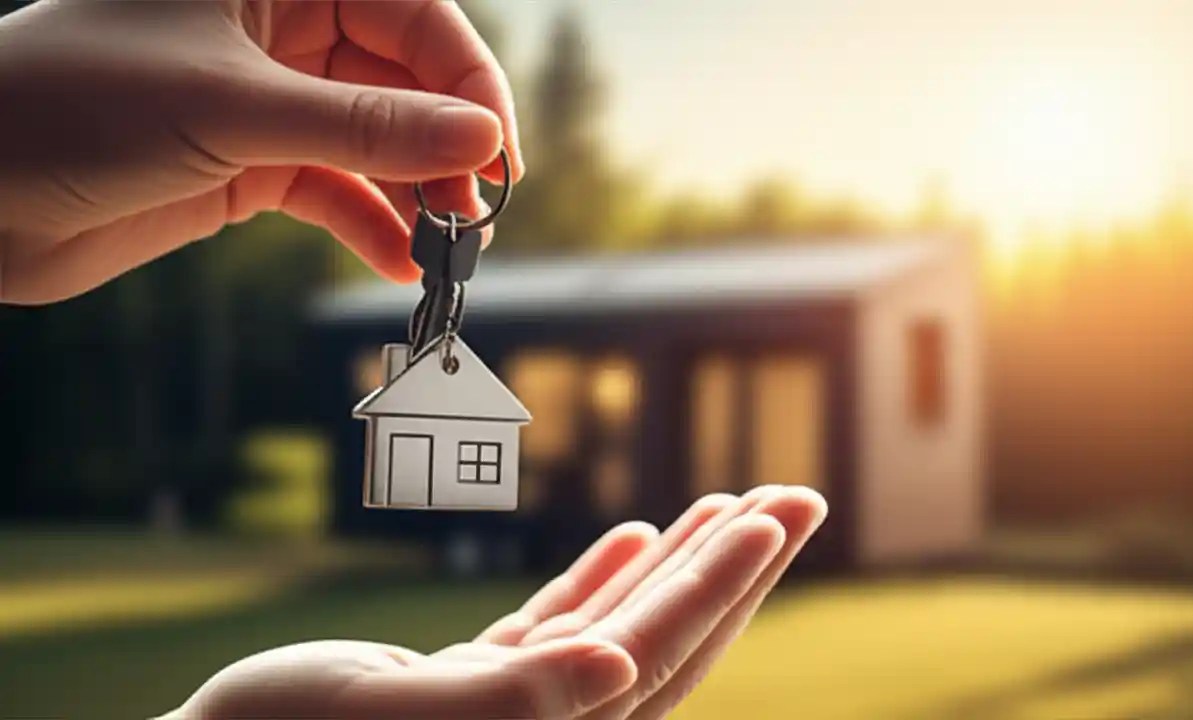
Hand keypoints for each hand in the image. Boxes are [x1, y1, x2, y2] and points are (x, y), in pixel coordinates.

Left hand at [0, 0, 521, 304]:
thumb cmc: (75, 107)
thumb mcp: (236, 110)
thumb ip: (367, 127)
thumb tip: (482, 139)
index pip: (413, 14)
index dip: (467, 81)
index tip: (497, 153)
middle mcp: (282, 31)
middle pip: (406, 83)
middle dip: (447, 150)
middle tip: (477, 218)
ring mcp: (271, 102)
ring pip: (378, 143)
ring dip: (418, 196)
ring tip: (451, 251)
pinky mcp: (252, 164)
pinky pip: (338, 191)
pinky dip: (371, 228)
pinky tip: (397, 263)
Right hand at [173, 487, 827, 718]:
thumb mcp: (387, 715)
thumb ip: (512, 699)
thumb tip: (620, 670)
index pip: (659, 650)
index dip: (723, 579)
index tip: (776, 509)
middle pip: (664, 639)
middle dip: (733, 566)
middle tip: (796, 495)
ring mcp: (509, 713)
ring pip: (619, 628)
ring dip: (679, 566)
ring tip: (731, 507)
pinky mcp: (468, 692)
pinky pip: (553, 631)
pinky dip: (597, 583)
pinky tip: (632, 539)